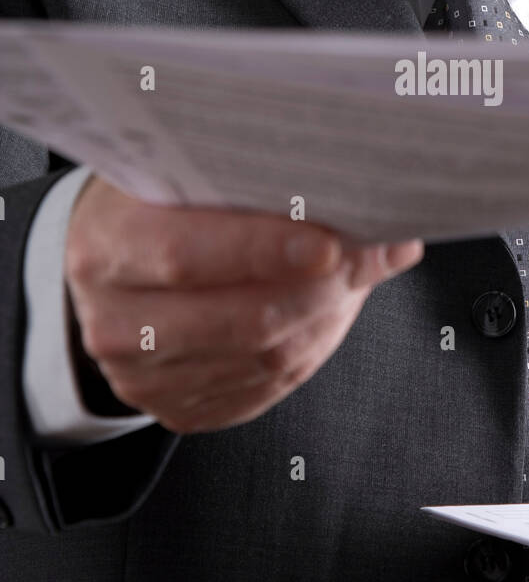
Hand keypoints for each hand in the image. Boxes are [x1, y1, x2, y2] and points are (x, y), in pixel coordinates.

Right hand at [64, 176, 423, 434]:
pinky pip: (264, 388)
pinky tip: (327, 312)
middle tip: (370, 254)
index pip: (184, 254)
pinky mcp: (175, 407)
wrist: (116, 264)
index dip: (262, 251)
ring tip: (357, 276)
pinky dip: (310, 347)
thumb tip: (367, 212)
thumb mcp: (187, 175)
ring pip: (264, 360)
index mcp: (105, 243)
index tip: (329, 244)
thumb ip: (260, 186)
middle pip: (239, 320)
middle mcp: (114, 318)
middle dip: (320, 288)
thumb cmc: (161, 206)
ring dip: (325, 318)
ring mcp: (141, 374)